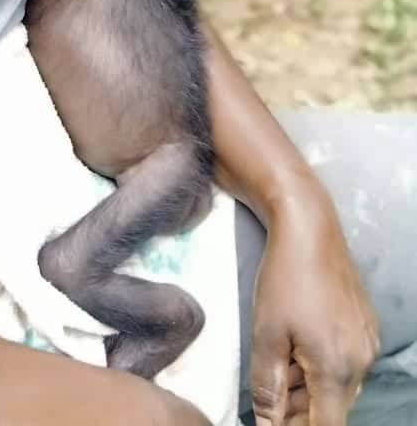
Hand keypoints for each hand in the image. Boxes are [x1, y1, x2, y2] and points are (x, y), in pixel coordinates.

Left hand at [250, 187, 379, 425]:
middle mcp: (362, 362)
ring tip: (279, 365)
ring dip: (310, 387)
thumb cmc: (284, 280)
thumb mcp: (266, 335)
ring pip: (339, 385)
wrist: (309, 228)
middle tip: (269, 394)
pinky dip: (321, 365)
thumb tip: (268, 425)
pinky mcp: (366, 325)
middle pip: (334, 408)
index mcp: (338, 370)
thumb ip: (268, 388)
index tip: (276, 421)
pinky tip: (296, 347)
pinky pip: (346, 361)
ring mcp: (368, 342)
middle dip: (301, 411)